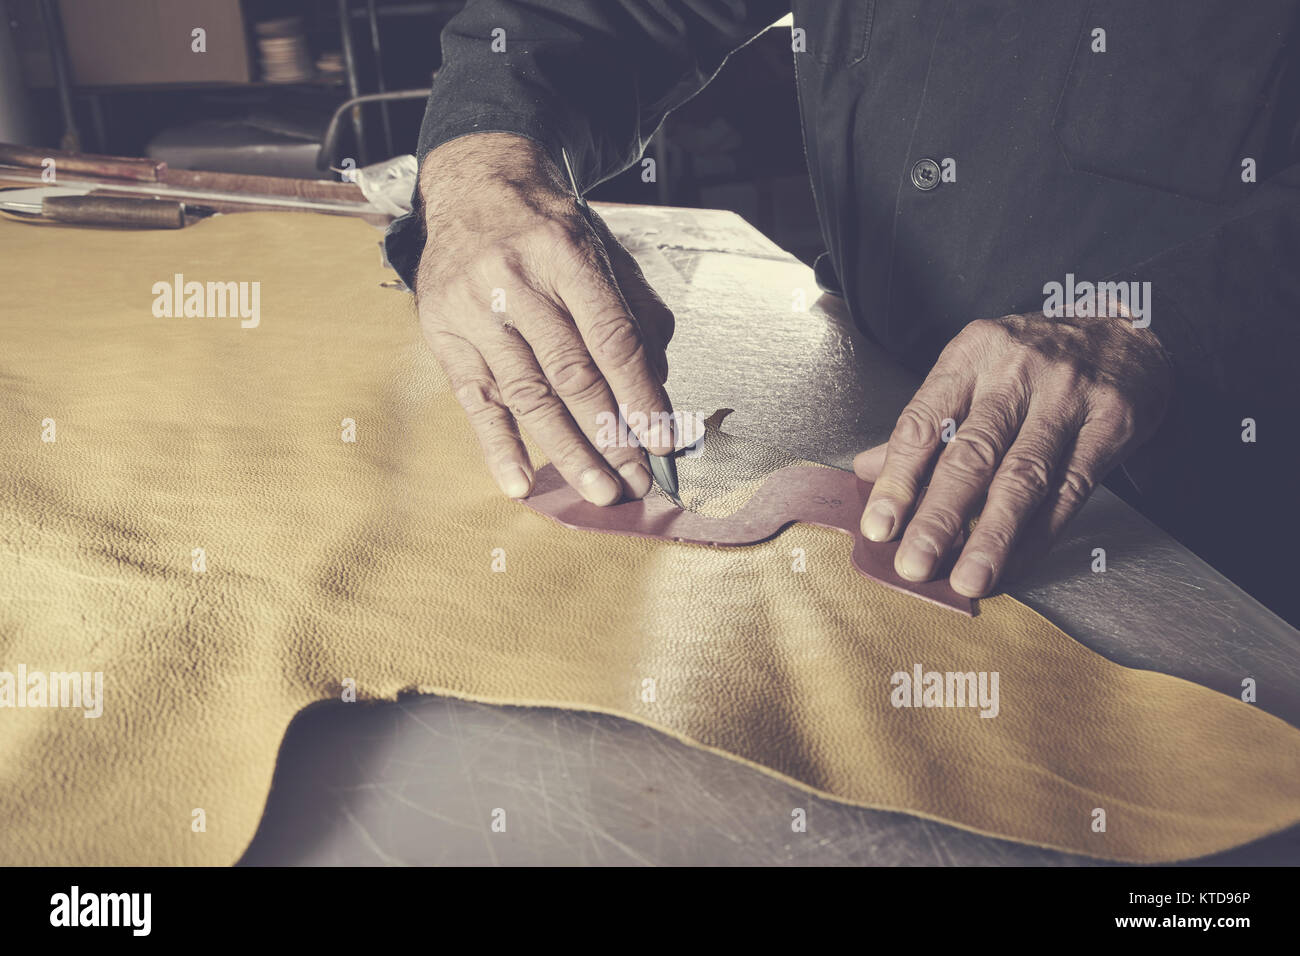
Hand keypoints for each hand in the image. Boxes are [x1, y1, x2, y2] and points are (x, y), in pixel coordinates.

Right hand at [414, 132, 675, 503]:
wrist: (474, 188)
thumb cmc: (546, 230)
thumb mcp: (601, 249)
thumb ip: (635, 311)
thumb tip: (657, 381)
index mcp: (566, 254)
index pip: (612, 338)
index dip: (640, 395)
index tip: (663, 439)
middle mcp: (517, 281)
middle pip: (571, 373)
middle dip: (610, 435)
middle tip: (636, 479)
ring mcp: (475, 310)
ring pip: (528, 395)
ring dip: (566, 452)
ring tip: (597, 490)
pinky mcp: (444, 335)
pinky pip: (475, 401)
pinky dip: (498, 447)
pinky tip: (520, 483)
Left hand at [853, 309, 1172, 596]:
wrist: (1125, 331)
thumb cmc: (1033, 360)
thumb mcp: (975, 371)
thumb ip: (925, 423)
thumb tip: (865, 471)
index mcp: (972, 355)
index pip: (924, 423)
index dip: (898, 480)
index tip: (878, 528)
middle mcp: (1017, 372)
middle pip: (972, 454)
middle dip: (939, 517)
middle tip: (915, 564)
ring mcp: (1068, 396)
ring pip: (1023, 477)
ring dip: (991, 537)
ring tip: (968, 579)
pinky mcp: (1111, 422)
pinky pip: (1069, 492)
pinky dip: (1037, 537)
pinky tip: (1012, 566)